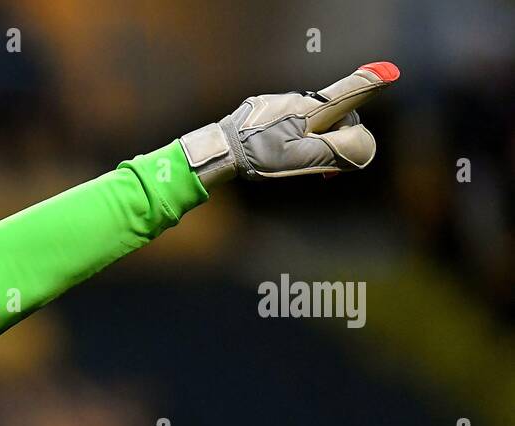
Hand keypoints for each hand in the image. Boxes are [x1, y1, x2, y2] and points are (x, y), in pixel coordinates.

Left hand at [180, 61, 399, 189]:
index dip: (372, 84)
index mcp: (311, 110)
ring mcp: (278, 102)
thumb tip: (364, 145)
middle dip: (334, 137)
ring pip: (308, 121)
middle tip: (323, 169)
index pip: (349, 94)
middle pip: (332, 115)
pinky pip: (287, 121)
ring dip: (310, 140)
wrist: (219, 149)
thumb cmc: (259, 155)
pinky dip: (290, 136)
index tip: (390, 73)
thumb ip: (338, 151)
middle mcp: (298, 100)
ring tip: (292, 162)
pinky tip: (274, 152)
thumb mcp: (303, 158)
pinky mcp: (262, 109)